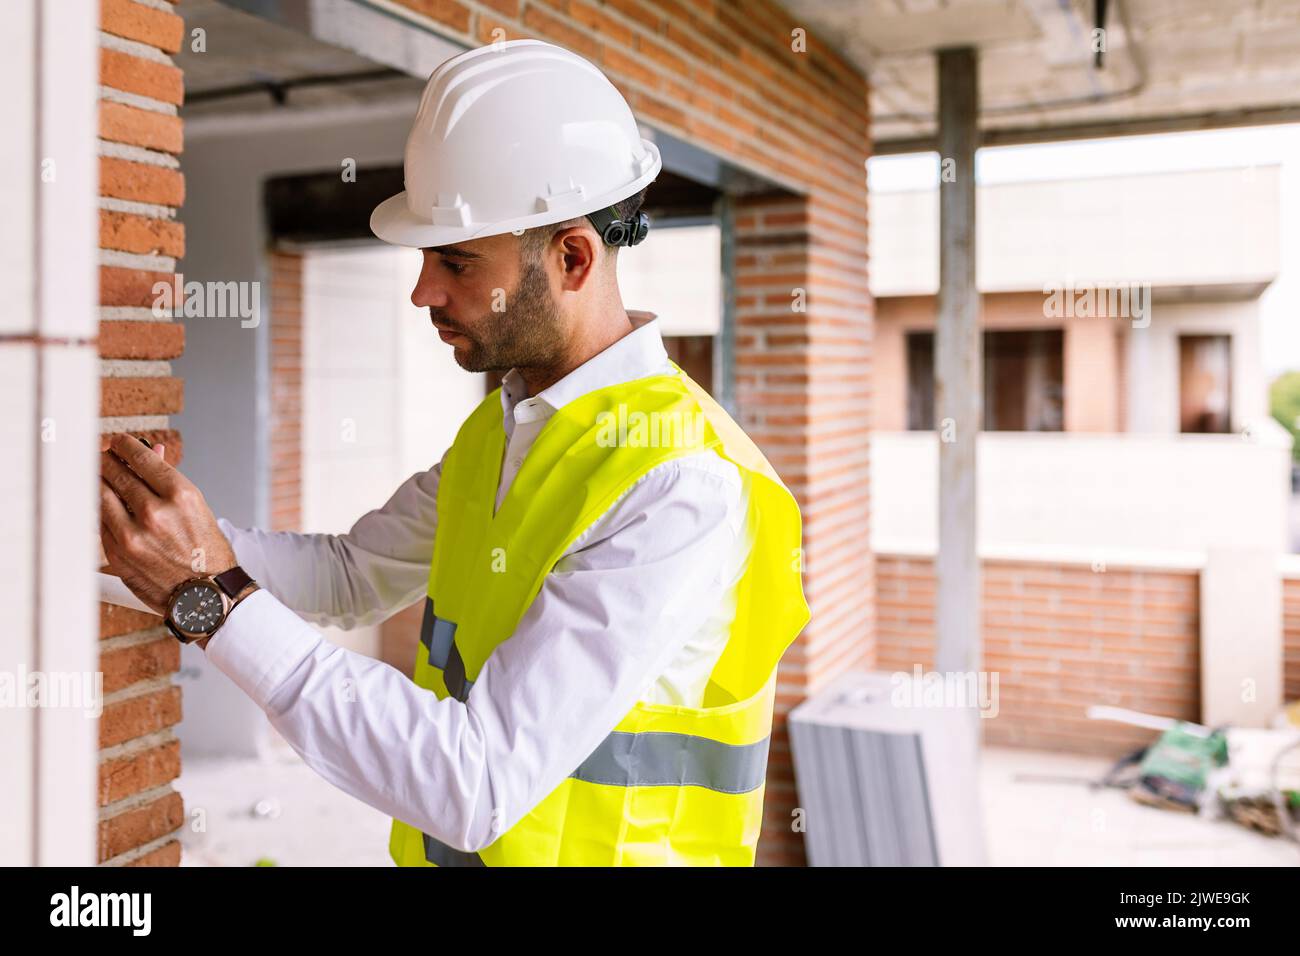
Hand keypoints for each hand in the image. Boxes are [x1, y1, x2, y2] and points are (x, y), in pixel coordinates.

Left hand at [99, 433, 236, 615]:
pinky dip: (101, 509)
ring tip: (102, 477)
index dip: (125, 445)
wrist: (206, 595)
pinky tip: (106, 504)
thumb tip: (150, 453)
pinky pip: (100, 522)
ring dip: (99, 482)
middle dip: (108, 460)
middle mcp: (156, 513)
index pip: (141, 458)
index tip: (120, 442)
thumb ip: (168, 479)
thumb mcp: (196, 508)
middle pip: (116, 473)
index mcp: (181, 497)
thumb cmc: (206, 551)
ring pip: (101, 495)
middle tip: (106, 456)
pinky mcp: (118, 554)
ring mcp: (134, 535)